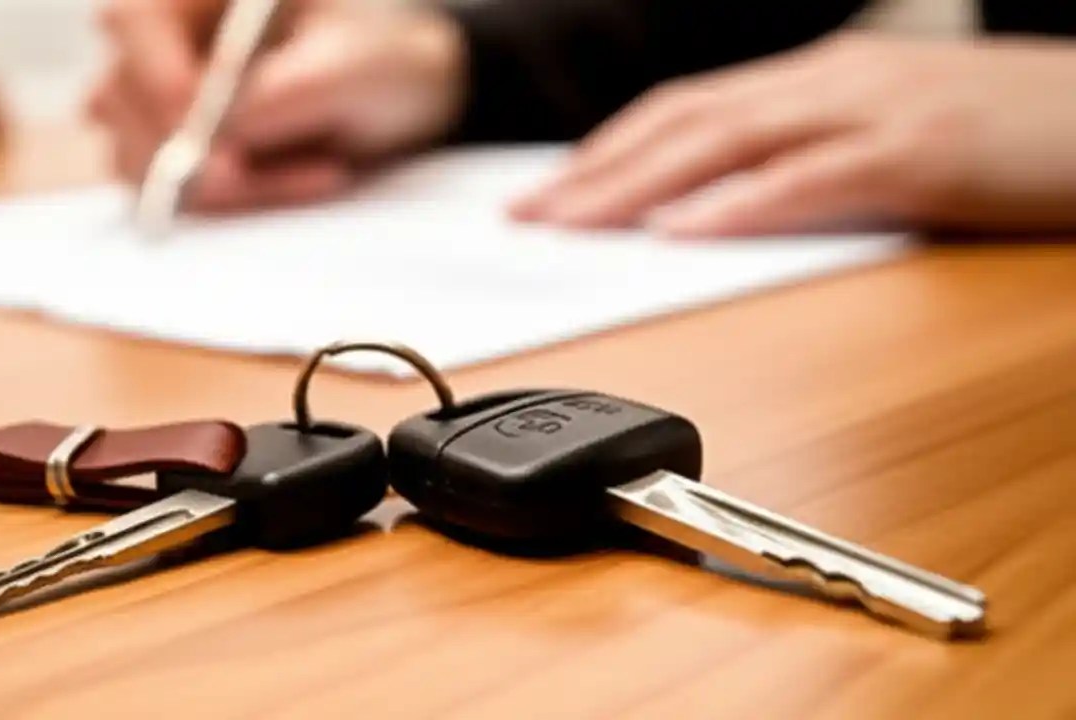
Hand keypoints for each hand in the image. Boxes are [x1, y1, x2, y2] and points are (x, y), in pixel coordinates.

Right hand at [89, 0, 464, 210]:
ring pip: (139, 155)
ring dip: (224, 184)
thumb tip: (213, 140)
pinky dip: (235, 202)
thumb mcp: (351, 70)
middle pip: (122, 96)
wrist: (404, 97)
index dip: (159, 81)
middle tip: (248, 175)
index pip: (134, 21)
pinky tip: (303, 177)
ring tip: (318, 169)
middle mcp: (164, 36)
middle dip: (184, 151)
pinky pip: (171, 193)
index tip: (204, 138)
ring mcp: (158, 95)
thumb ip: (281, 94)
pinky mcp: (173, 151)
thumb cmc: (382, 59)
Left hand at [512, 35, 1075, 234]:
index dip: (606, 152)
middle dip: (594, 173)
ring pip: (725, 142)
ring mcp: (871, 110)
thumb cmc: (1002, 128)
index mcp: (816, 78)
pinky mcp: (917, 152)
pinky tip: (684, 232)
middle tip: (526, 217)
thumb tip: (719, 213)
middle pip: (682, 122)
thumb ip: (804, 160)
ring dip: (636, 186)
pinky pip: (809, 180)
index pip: (685, 110)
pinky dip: (739, 206)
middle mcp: (828, 81)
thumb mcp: (885, 131)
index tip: (548, 195)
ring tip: (570, 226)